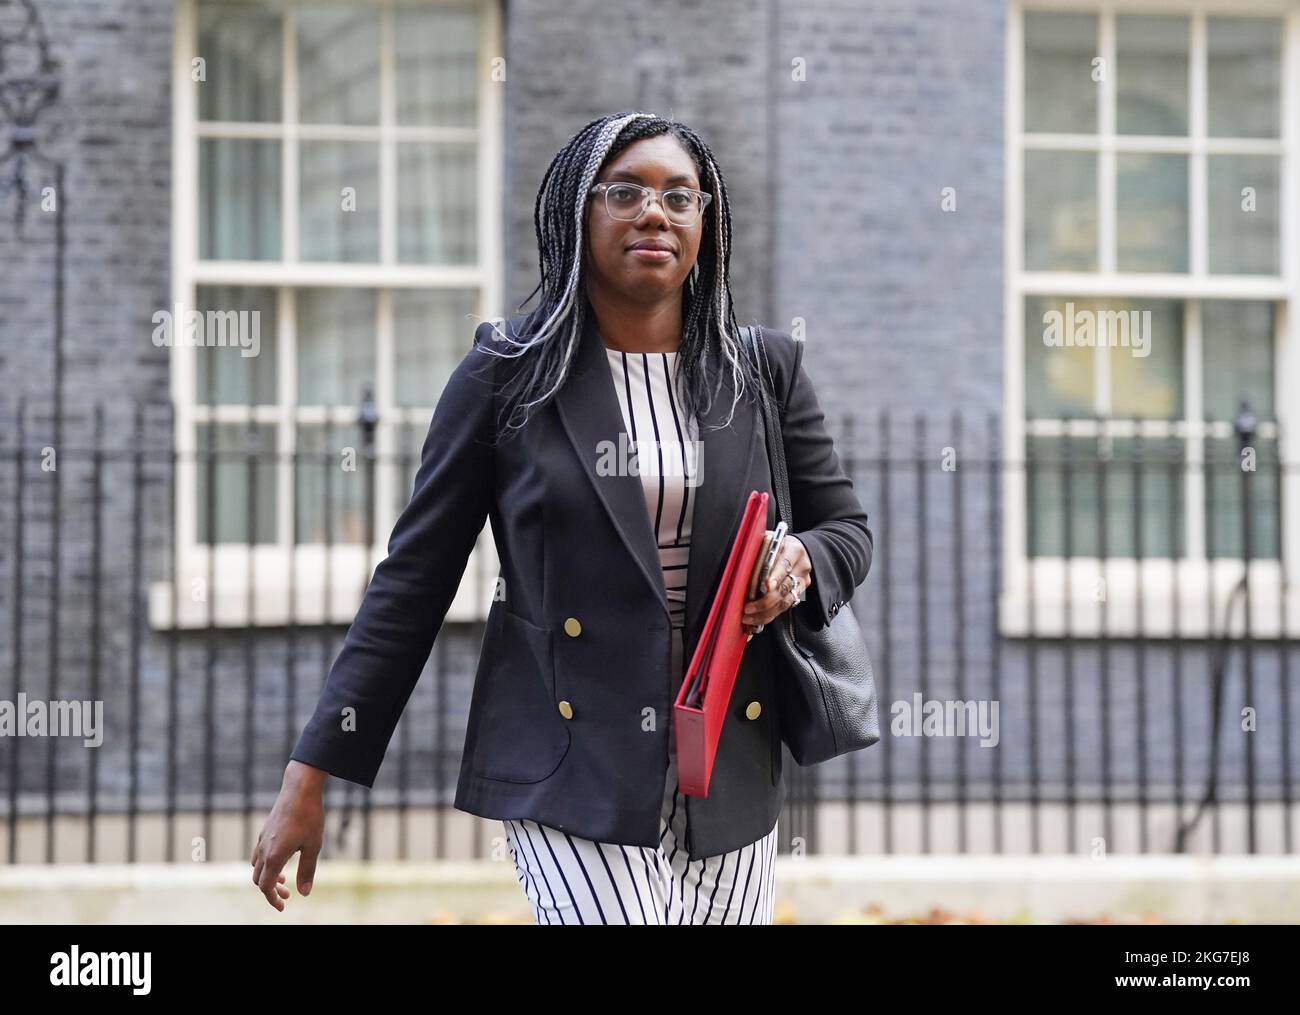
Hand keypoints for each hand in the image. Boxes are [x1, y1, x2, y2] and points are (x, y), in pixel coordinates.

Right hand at [251, 760, 326, 910]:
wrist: (300, 788)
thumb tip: (304, 893)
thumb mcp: (313, 846)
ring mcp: (263, 838)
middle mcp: (264, 849)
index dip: (272, 899)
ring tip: (284, 879)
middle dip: (270, 890)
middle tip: (287, 894)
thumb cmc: (310, 816)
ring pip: (257, 866)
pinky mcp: (265, 830)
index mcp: (274, 856)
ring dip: (267, 876)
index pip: (265, 886)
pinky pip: (259, 853)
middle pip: (258, 878)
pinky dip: (266, 863)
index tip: (283, 906)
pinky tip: (282, 858)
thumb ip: (307, 871)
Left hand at [742, 533, 812, 636]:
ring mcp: (802, 581)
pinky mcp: (800, 593)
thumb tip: (742, 562)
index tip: (765, 586)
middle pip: (785, 588)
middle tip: (748, 608)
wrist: (800, 549)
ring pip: (785, 602)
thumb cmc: (778, 545)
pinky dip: (770, 615)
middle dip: (765, 601)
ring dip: (765, 612)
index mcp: (793, 550)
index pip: (784, 565)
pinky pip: (785, 607)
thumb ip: (760, 549)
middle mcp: (801, 567)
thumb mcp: (770, 540)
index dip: (775, 576)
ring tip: (749, 617)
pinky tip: (757, 619)